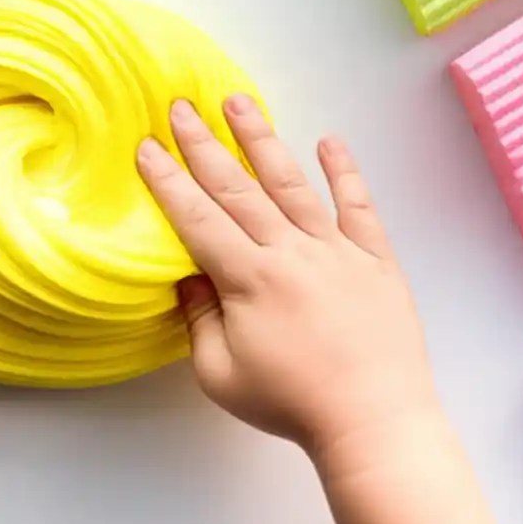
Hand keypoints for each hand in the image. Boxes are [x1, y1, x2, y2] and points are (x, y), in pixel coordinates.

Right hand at [137, 95, 436, 453]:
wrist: (373, 421)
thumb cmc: (291, 403)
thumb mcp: (221, 374)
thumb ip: (200, 320)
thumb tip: (190, 276)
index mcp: (249, 280)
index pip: (198, 219)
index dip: (168, 181)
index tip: (147, 146)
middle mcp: (290, 252)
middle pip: (238, 188)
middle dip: (204, 145)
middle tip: (180, 107)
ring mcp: (336, 250)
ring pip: (292, 184)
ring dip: (262, 140)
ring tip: (238, 102)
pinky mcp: (376, 260)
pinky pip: (358, 207)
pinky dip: (345, 172)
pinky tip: (330, 141)